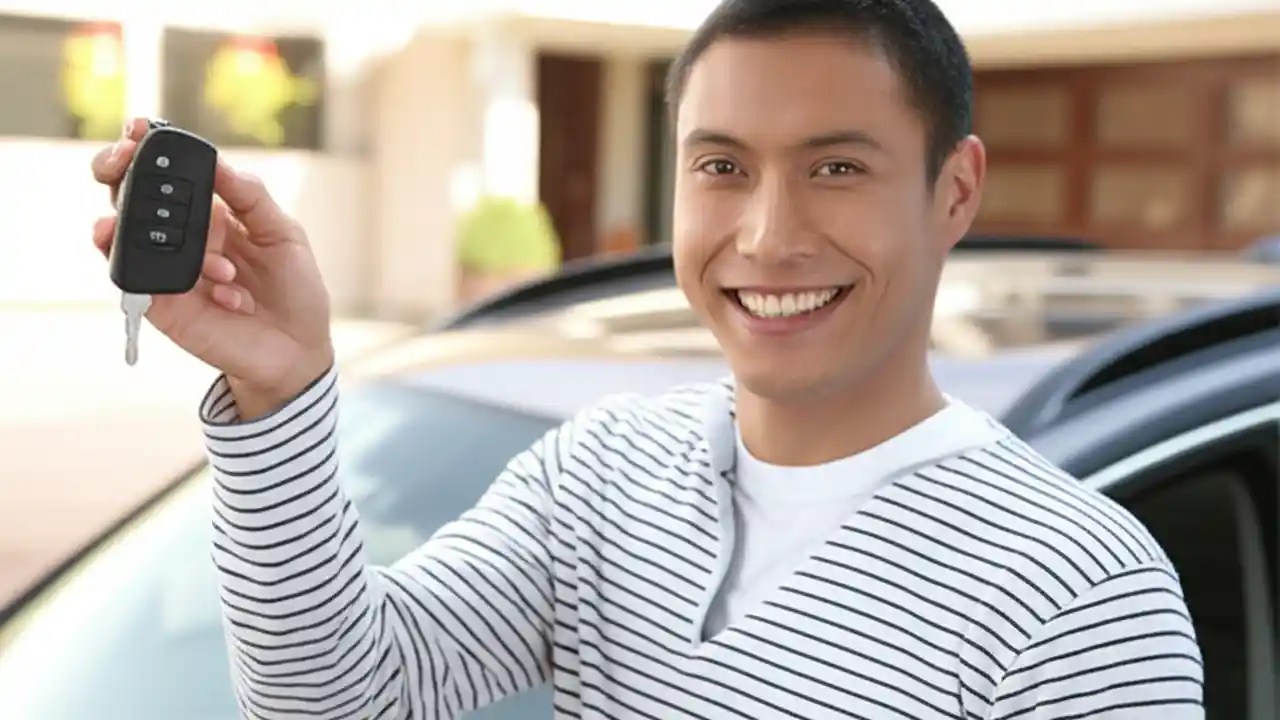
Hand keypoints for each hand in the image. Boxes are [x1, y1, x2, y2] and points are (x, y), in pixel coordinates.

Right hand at [91, 118, 334, 418]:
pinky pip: (130, 275)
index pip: (169, 173)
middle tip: (127, 157)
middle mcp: (184, 237)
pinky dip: (144, 263)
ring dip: (146, 224)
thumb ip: (252, 198)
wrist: (297, 350)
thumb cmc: (294, 290)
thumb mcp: (285, 235)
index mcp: (213, 214)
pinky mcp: (160, 302)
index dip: (147, 147)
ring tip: (217, 259)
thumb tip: (219, 164)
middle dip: (122, 170)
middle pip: (132, 194)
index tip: (140, 128)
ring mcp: (168, 268)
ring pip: (125, 231)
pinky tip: (203, 275)